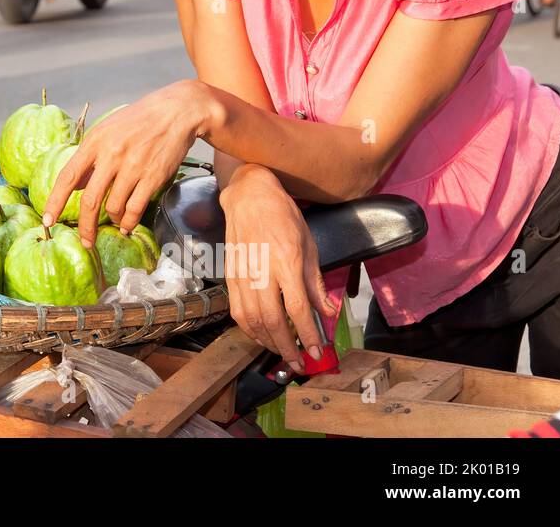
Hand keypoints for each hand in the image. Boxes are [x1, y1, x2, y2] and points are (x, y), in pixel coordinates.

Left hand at [41, 80, 219, 244]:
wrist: (174, 112)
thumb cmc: (137, 121)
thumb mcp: (105, 131)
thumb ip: (89, 158)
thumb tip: (75, 185)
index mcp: (94, 143)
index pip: (67, 177)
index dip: (55, 201)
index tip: (47, 220)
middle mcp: (111, 156)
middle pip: (90, 200)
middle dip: (85, 227)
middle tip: (85, 241)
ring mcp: (133, 167)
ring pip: (113, 207)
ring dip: (113, 221)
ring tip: (116, 222)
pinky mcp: (153, 177)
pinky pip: (135, 209)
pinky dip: (129, 222)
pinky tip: (127, 225)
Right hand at [219, 164, 338, 372]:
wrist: (249, 198)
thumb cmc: (283, 217)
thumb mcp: (309, 245)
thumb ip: (316, 283)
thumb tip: (328, 312)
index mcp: (286, 262)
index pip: (298, 307)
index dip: (308, 333)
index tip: (317, 351)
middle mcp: (262, 271)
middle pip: (273, 320)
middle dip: (287, 347)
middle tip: (300, 363)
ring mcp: (242, 275)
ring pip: (252, 320)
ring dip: (268, 342)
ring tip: (283, 352)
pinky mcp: (230, 276)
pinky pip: (238, 311)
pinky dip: (250, 329)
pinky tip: (261, 335)